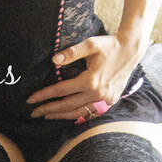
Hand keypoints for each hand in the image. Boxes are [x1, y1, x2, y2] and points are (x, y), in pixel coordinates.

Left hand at [26, 33, 143, 119]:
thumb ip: (71, 52)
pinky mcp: (109, 101)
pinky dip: (77, 116)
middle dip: (48, 109)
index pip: (61, 90)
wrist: (131, 50)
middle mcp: (97, 94)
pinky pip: (90, 113)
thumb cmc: (110, 45)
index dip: (44, 95)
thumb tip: (54, 60)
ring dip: (61, 116)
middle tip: (34, 112)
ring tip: (47, 115)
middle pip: (67, 105)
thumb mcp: (90, 44)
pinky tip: (67, 116)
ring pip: (78, 113)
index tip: (31, 99)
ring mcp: (104, 100)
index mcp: (90, 81)